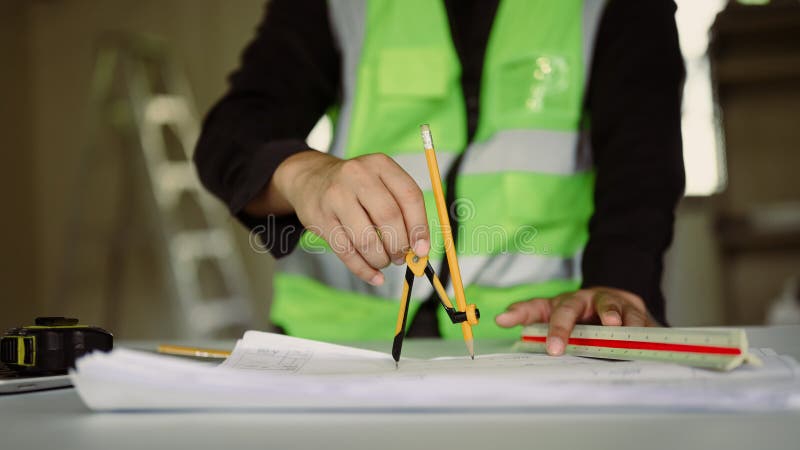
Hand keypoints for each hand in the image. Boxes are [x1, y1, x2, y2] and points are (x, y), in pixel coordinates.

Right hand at [258, 150, 429, 285]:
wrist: (310, 179)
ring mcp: (336, 197)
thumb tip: (421, 249)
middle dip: (400, 245)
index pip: (410, 196)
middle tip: (401, 257)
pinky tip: (374, 275)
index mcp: (380, 164)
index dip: (420, 226)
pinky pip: (346, 252)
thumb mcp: (381, 183)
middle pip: (389, 217)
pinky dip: (364, 269)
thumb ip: (403, 211)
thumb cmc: (356, 187)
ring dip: (381, 259)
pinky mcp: (320, 219)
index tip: (423, 248)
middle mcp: (357, 175)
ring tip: (384, 260)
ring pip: (366, 239)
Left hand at [495, 287, 657, 355]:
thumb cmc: (585, 315)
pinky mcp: (634, 308)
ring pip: (608, 305)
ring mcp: (609, 302)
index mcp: (560, 305)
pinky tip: (641, 337)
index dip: (518, 313)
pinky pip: (636, 317)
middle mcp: (582, 300)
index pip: (534, 307)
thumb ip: (533, 322)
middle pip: (567, 309)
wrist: (619, 300)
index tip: (502, 320)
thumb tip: (502, 320)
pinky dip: (639, 327)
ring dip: (610, 314)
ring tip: (614, 326)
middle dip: (560, 328)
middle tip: (554, 349)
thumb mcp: (558, 318)